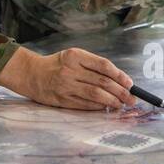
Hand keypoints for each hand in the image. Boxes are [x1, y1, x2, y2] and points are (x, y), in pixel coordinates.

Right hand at [0, 46, 135, 109]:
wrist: (32, 74)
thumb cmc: (57, 65)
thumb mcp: (73, 57)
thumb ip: (93, 65)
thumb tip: (119, 81)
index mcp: (75, 55)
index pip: (103, 66)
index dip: (120, 75)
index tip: (130, 84)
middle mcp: (70, 70)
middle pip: (102, 82)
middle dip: (120, 92)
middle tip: (131, 99)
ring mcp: (65, 86)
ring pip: (95, 94)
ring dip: (112, 101)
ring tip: (121, 104)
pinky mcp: (62, 99)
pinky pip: (85, 104)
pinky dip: (98, 107)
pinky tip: (106, 107)